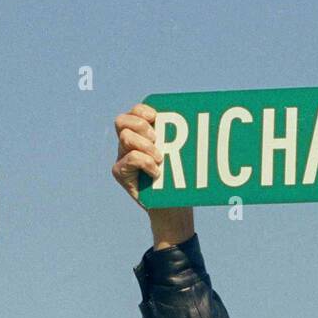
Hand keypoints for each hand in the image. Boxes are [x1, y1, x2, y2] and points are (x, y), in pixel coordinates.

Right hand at [112, 103, 194, 247]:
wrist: (173, 208)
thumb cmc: (179, 179)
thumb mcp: (182, 156)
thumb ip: (182, 138)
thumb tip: (197, 117)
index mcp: (141, 134)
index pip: (134, 112)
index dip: (141, 110)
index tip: (156, 116)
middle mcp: (128, 143)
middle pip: (122, 121)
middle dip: (140, 125)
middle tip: (157, 138)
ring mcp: (122, 157)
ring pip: (125, 138)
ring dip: (144, 145)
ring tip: (160, 157)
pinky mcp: (120, 172)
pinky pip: (128, 159)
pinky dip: (144, 162)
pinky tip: (156, 172)